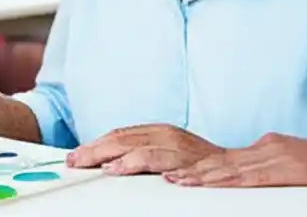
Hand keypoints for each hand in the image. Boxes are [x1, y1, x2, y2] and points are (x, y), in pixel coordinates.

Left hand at [67, 124, 222, 175]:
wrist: (232, 164)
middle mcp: (167, 136)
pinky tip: (152, 176)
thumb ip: (137, 152)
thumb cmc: (194, 160)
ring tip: (106, 169)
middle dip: (98, 151)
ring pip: (148, 152)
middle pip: (126, 141)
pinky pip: (178, 166)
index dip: (94, 145)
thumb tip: (104, 160)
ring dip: (125, 161)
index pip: (119, 135)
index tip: (74, 156)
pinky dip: (162, 170)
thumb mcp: (163, 150)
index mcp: (156, 131)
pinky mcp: (196, 165)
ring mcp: (181, 150)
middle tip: (76, 162)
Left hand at [164, 133, 306, 187]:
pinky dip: (227, 182)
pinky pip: (251, 177)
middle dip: (189, 170)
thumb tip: (249, 173)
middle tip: (165, 175)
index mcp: (266, 146)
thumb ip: (271, 165)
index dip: (197, 165)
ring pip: (229, 169)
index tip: (173, 170)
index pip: (224, 158)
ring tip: (175, 181)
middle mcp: (265, 148)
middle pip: (219, 161)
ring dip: (200, 176)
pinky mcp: (287, 169)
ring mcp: (275, 157)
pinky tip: (211, 185)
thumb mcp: (295, 162)